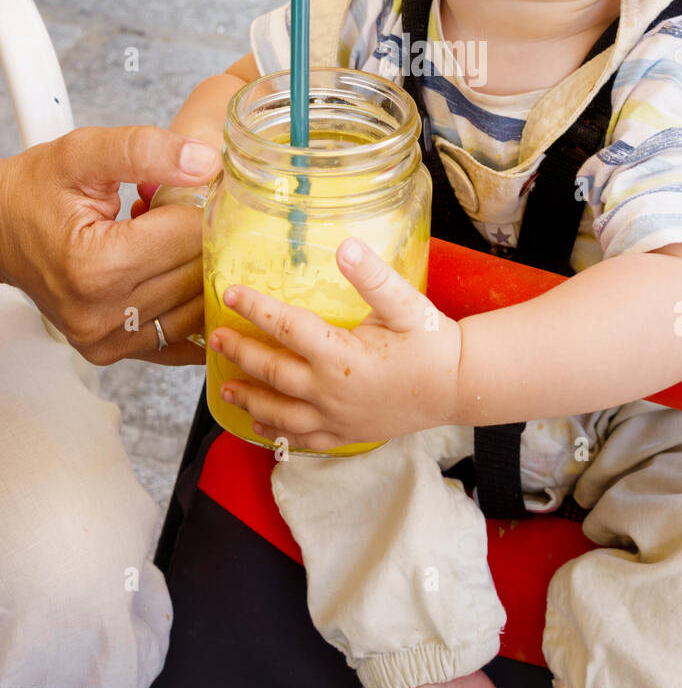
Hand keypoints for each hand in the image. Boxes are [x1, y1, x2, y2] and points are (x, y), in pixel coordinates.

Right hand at [0, 125, 220, 364]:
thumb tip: (204, 162)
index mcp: (95, 265)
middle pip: (196, 272)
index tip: (183, 190)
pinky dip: (186, 305)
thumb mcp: (83, 153)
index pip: (189, 236)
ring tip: (162, 241)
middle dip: (198, 236)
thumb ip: (145, 150)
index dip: (197, 205)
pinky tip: (172, 274)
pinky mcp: (112, 351)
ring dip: (194, 269)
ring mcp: (106, 339)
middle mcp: (100, 312)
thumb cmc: (35, 192)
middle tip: (173, 213)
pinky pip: (178, 336)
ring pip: (195, 305)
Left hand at [209, 236, 463, 449]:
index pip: (288, 328)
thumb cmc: (433, 343)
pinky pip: (303, 440)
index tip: (230, 294)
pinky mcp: (347, 434)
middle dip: (241, 354)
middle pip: (273, 373)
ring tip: (225, 390)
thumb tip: (345, 247)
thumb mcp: (405, 304)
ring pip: (280, 413)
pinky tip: (261, 428)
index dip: (256, 309)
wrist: (460, 386)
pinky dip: (277, 435)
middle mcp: (332, 391)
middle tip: (215, 339)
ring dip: (250, 401)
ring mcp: (337, 418)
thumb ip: (373, 277)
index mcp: (342, 355)